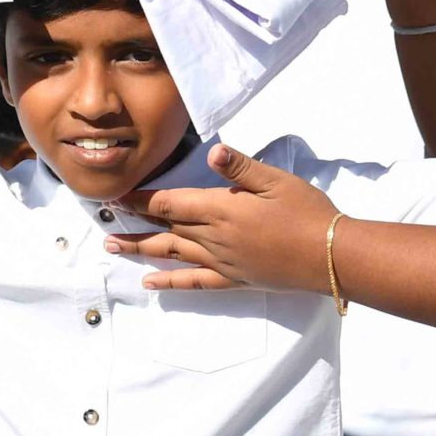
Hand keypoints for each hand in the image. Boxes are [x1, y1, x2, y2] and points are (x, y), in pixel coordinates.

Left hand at [112, 145, 339, 292]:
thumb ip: (241, 168)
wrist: (331, 256)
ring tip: (113, 248)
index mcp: (222, 209)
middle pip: (165, 227)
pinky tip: (151, 283)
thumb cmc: (307, 212)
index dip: (142, 199)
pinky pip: (195, 283)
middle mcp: (214, 238)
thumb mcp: (277, 181)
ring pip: (172, 254)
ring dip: (141, 249)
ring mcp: (222, 261)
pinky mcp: (234, 279)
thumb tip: (213, 152)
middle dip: (134, 221)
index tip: (117, 195)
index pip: (170, 203)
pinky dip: (171, 283)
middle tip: (104, 219)